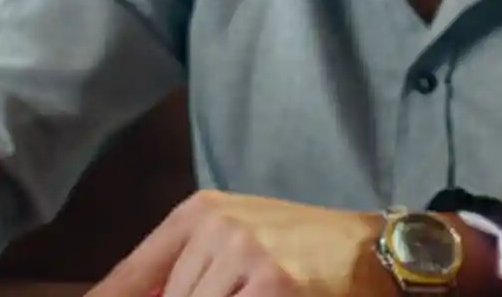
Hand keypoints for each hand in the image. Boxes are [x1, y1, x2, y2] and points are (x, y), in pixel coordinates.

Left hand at [87, 191, 387, 296]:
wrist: (371, 246)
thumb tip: (130, 295)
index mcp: (198, 213)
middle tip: (227, 292)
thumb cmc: (298, 247)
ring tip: (248, 290)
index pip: (134, 273)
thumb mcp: (233, 240)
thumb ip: (182, 269)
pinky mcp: (275, 286)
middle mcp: (216, 229)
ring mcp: (246, 256)